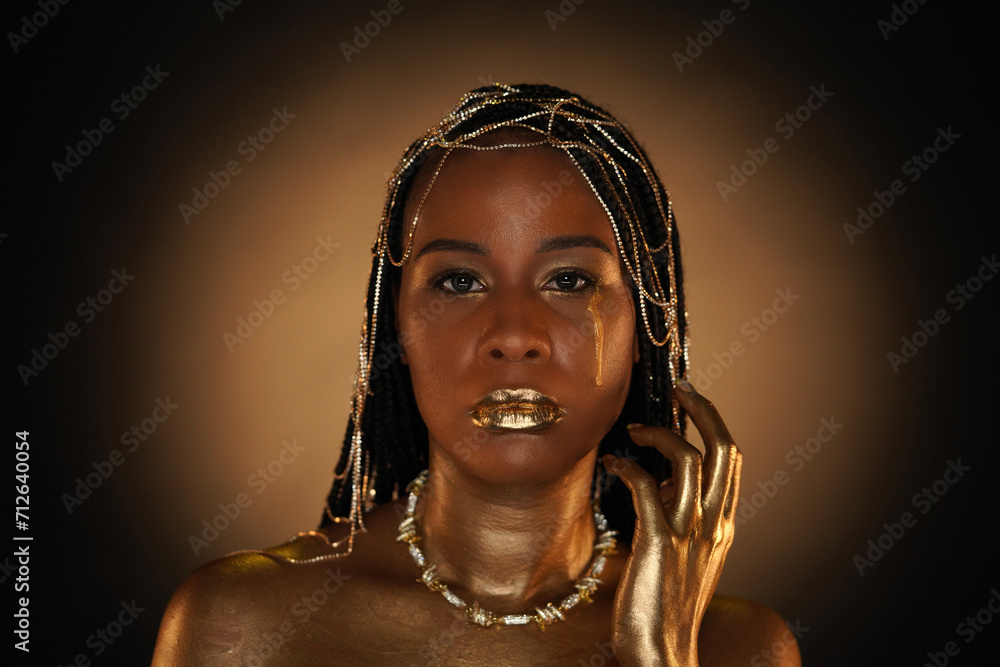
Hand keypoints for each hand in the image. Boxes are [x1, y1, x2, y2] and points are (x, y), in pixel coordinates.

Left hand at [603, 379, 741, 666]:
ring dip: (658, 434)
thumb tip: (659, 482)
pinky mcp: (657, 543)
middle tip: (676, 391)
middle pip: (722, 449)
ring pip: (687, 460)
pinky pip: (646, 487)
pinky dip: (628, 466)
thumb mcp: (686, 557)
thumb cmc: (666, 606)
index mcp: (723, 526)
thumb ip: (681, 519)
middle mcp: (713, 524)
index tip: (689, 401)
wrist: (663, 654)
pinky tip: (613, 464)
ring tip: (632, 431)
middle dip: (701, 410)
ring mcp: (688, 533)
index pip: (731, 459)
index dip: (712, 422)